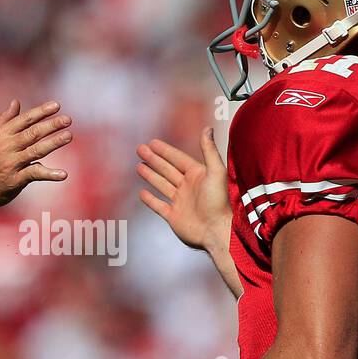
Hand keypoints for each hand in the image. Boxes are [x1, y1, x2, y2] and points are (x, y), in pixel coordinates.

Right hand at [0, 100, 71, 208]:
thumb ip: (4, 119)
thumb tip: (16, 102)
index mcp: (1, 134)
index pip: (24, 120)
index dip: (41, 112)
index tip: (57, 106)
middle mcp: (6, 147)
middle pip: (32, 133)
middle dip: (51, 125)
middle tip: (68, 119)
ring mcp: (11, 163)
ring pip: (36, 150)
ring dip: (54, 143)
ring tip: (68, 136)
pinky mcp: (15, 180)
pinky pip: (34, 174)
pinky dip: (49, 174)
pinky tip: (63, 174)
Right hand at [137, 128, 230, 252]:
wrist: (216, 230)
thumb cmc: (219, 201)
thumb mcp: (216, 171)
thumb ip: (209, 150)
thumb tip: (208, 128)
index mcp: (198, 175)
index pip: (178, 159)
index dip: (165, 151)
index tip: (152, 142)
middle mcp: (188, 187)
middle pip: (167, 170)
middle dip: (153, 159)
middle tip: (140, 149)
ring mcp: (180, 202)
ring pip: (161, 185)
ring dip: (150, 175)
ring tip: (139, 166)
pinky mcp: (174, 217)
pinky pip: (159, 206)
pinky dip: (150, 199)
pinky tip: (142, 192)